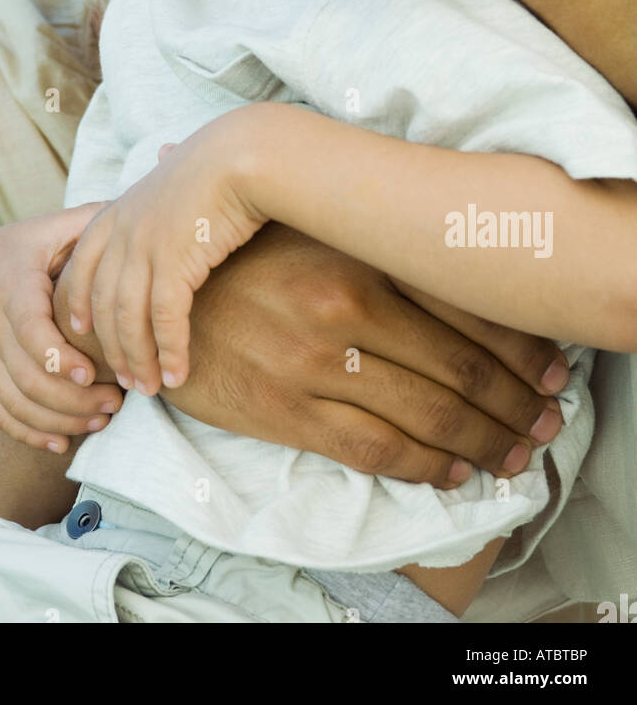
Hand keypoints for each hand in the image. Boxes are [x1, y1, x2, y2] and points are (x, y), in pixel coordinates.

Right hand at [0, 205, 123, 449]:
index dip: (57, 357)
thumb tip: (132, 209)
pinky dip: (29, 433)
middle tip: (117, 402)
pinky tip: (63, 443)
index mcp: (13, 291)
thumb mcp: (51, 228)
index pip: (29, 332)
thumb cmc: (23, 246)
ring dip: (59, 419)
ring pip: (15, 401)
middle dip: (73, 398)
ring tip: (101, 420)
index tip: (90, 372)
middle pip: (27, 377)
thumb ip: (89, 222)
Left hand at [62, 115, 265, 394]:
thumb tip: (166, 149)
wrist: (245, 155)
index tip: (79, 331)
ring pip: (129, 319)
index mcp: (118, 210)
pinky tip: (177, 374)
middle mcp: (123, 231)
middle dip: (111, 345)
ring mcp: (145, 248)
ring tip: (150, 388)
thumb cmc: (222, 156)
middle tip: (124, 378)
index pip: (83, 265)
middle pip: (103, 302)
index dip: (79, 300)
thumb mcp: (180, 162)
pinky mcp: (174, 262)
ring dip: (139, 358)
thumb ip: (166, 165)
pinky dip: (169, 351)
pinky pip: (164, 320)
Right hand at [142, 222, 568, 486]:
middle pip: (460, 366)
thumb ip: (376, 246)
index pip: (463, 303)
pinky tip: (452, 472)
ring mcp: (316, 363)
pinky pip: (377, 450)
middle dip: (515, 401)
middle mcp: (344, 306)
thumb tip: (456, 260)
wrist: (152, 298)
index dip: (518, 343)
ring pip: (428, 415)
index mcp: (356, 254)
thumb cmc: (240, 258)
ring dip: (484, 441)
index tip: (551, 366)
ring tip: (515, 453)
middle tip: (547, 419)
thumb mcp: (310, 233)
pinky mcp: (288, 412)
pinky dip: (425, 467)